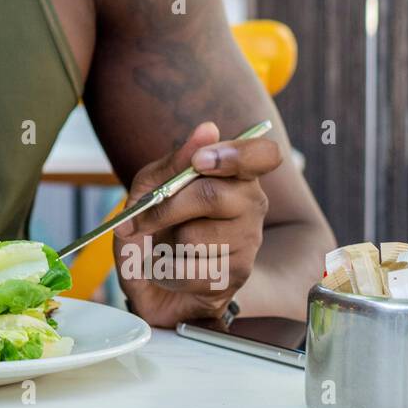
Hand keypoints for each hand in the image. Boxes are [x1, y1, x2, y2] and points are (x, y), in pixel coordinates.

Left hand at [114, 121, 280, 327]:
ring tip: (166, 247)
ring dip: (164, 245)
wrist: (148, 278)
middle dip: (168, 208)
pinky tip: (169, 270)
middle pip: (214, 196)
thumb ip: (175, 163)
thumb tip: (208, 129)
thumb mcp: (150, 188)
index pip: (264, 155)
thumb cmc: (154, 226)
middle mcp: (251, 205)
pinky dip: (164, 271)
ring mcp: (248, 242)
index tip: (200, 161)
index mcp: (234, 174)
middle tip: (144, 219)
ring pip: (197, 237)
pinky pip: (190, 270)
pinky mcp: (236, 276)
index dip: (236, 154)